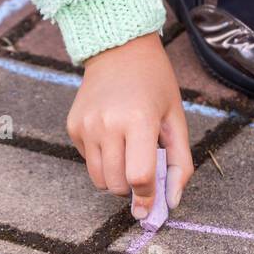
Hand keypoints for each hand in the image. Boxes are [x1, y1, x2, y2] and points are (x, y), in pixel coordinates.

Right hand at [67, 33, 192, 218]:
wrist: (119, 49)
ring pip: (99, 180)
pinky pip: (87, 162)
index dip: (147, 196)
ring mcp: (86, 125)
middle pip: (116, 185)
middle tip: (143, 174)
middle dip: (132, 189)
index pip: (139, 177)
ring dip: (116, 179)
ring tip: (127, 155)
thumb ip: (180, 164)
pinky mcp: (73, 126)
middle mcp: (107, 124)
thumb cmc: (155, 85)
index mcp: (138, 121)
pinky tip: (112, 137)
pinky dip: (102, 161)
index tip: (151, 204)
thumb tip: (171, 202)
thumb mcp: (176, 120)